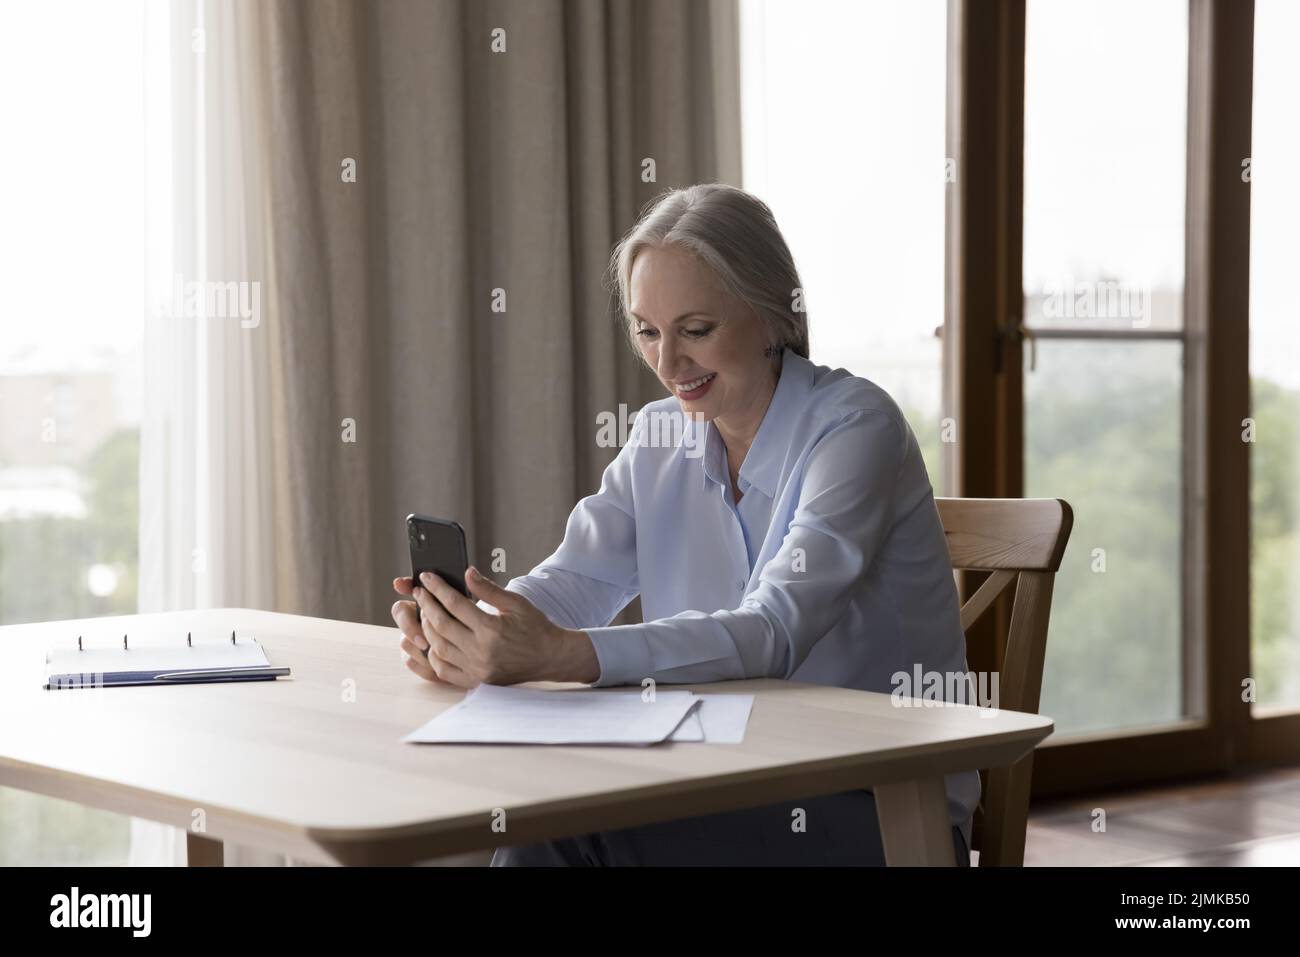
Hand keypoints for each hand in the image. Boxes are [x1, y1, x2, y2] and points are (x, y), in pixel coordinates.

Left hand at [390, 567, 597, 686]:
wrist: (549, 657)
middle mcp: (481, 651)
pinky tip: (431, 641)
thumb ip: (488, 589)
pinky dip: (432, 655)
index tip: (427, 578)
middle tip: (419, 593)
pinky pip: (443, 670)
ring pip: (437, 647)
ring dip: (426, 629)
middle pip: (441, 625)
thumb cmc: (535, 628)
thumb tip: (467, 573)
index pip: (455, 604)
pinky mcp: (475, 681)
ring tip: (424, 614)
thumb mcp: (516, 603)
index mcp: (491, 629)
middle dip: (426, 605)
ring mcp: (476, 669)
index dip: (437, 588)